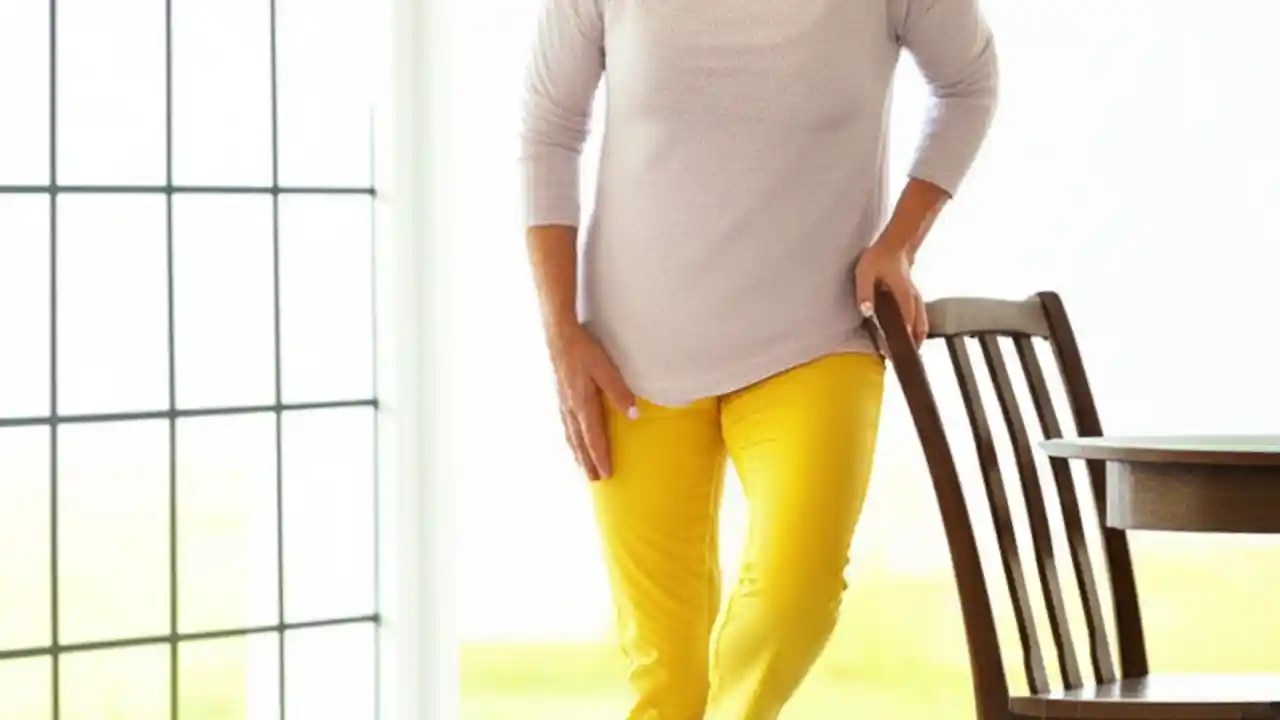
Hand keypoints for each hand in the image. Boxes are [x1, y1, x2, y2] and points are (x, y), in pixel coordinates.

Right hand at [548, 324, 637, 480]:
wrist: (559, 335)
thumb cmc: (584, 350)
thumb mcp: (605, 368)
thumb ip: (619, 391)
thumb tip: (633, 415)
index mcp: (582, 404)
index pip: (593, 437)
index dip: (600, 457)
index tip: (606, 474)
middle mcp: (571, 408)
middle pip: (580, 442)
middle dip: (587, 462)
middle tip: (595, 480)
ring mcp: (563, 403)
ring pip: (571, 435)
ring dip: (577, 453)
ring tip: (582, 467)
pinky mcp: (561, 396)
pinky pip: (566, 425)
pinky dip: (570, 439)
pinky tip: (573, 439)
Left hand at [854, 239, 927, 347]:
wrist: (894, 244)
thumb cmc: (879, 258)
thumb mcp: (865, 273)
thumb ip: (865, 292)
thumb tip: (867, 313)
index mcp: (902, 294)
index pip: (907, 321)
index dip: (904, 338)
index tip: (898, 354)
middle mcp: (913, 298)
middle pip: (920, 326)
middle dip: (915, 343)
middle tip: (907, 360)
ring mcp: (916, 298)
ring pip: (923, 322)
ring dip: (918, 337)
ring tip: (912, 352)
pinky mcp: (914, 297)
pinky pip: (920, 316)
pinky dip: (918, 328)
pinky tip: (913, 336)